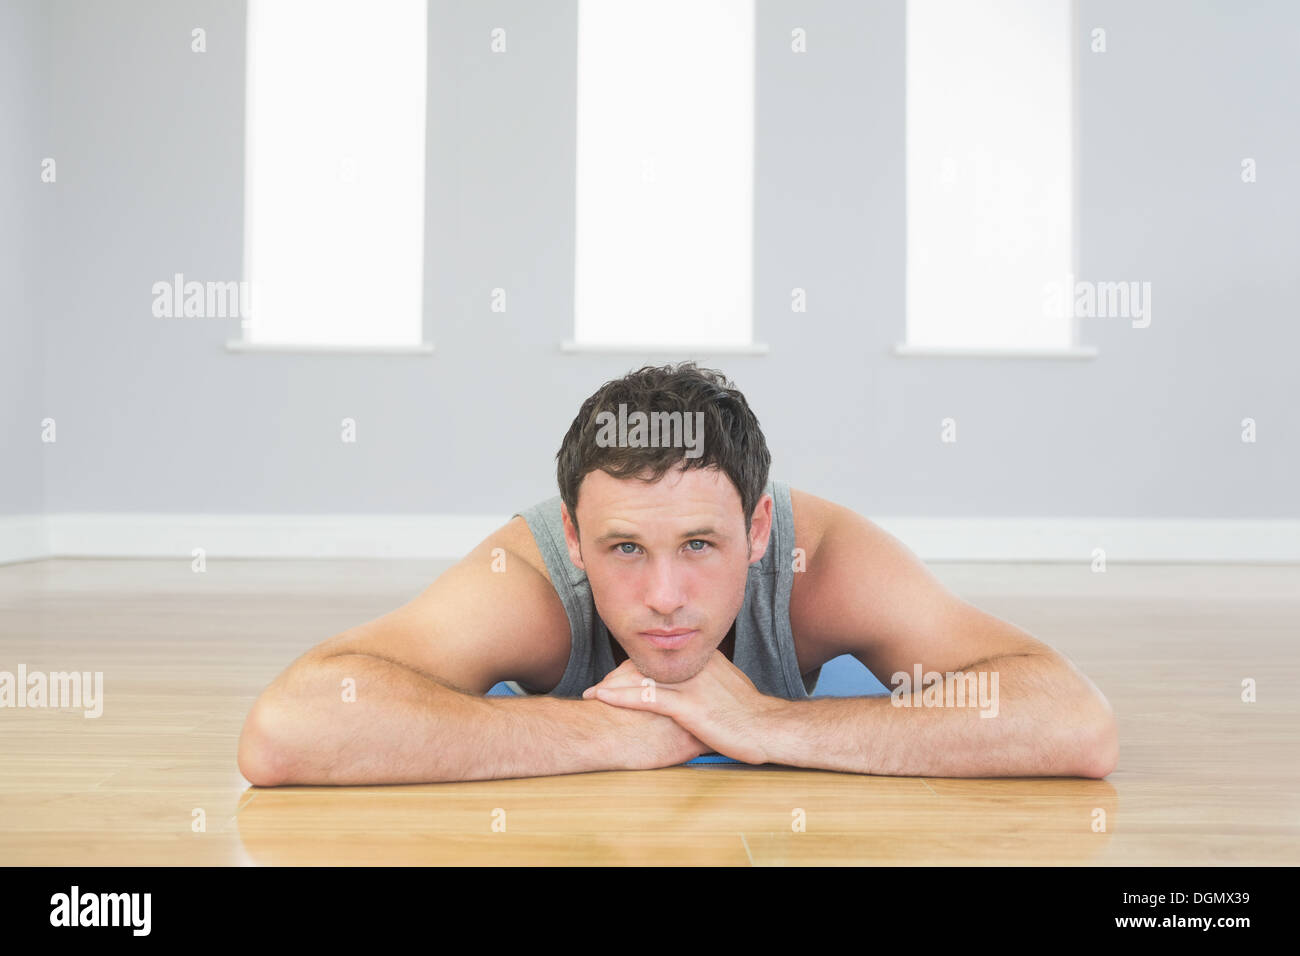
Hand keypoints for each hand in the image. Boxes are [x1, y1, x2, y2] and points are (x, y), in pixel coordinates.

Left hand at [582, 652, 783, 764]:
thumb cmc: (751, 714)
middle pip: (646, 664)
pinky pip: (646, 697)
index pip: (660, 656)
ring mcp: (690, 684)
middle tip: (597, 687)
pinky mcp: (688, 705)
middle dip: (618, 675)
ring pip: (641, 677)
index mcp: (703, 658)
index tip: (617, 676)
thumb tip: (696, 684)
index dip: (634, 666)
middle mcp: (693, 665)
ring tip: (591, 693)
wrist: (771, 728)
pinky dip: (620, 697)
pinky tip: (603, 698)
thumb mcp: (729, 687)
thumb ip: (709, 680)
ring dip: (611, 685)